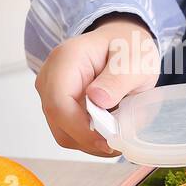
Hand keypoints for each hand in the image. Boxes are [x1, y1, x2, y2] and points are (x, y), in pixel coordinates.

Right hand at [34, 13, 159, 155]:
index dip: (81, 129)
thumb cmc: (128, 48)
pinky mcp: (57, 107)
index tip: (108, 141)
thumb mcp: (135, 60)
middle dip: (89, 139)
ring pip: (63, 133)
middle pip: (58, 122)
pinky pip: (69, 132)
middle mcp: (50, 77)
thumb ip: (118, 79)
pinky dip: (89, 138)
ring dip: (91, 141)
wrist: (122, 43)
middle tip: (118, 141)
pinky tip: (108, 130)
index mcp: (66, 59)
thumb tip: (97, 100)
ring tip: (116, 133)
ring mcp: (50, 93)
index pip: (59, 103)